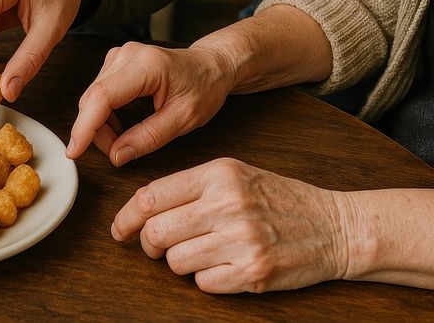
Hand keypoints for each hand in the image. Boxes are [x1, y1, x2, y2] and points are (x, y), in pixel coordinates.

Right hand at [67, 42, 235, 165]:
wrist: (211, 66)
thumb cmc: (203, 87)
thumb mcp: (184, 119)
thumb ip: (149, 138)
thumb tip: (116, 155)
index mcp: (146, 66)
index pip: (102, 96)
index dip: (85, 126)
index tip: (74, 151)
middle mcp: (127, 55)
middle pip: (93, 98)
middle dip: (96, 132)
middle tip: (117, 153)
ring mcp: (119, 56)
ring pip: (92, 97)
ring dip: (100, 124)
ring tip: (123, 139)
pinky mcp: (116, 62)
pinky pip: (98, 92)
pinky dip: (103, 114)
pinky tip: (119, 125)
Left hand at [111, 158, 351, 292]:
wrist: (336, 226)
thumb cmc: (278, 199)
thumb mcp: (234, 175)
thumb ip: (190, 187)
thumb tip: (140, 210)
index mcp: (218, 174)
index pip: (151, 197)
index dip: (127, 218)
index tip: (121, 230)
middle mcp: (228, 204)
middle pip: (157, 232)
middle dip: (149, 245)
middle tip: (157, 247)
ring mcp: (241, 240)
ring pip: (176, 261)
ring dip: (180, 262)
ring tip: (202, 253)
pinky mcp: (254, 272)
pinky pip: (204, 283)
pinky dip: (206, 279)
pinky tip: (224, 265)